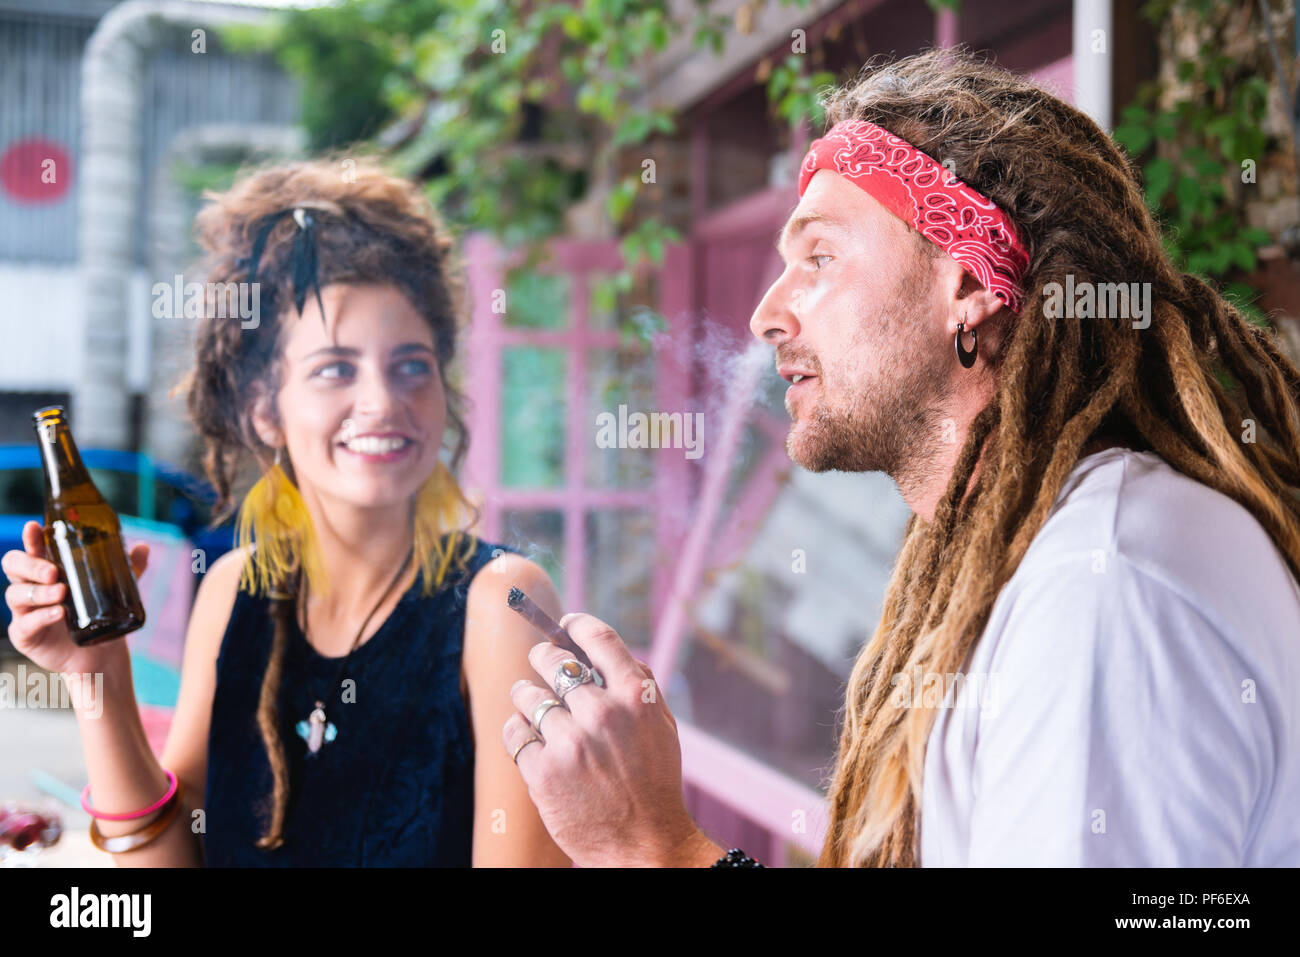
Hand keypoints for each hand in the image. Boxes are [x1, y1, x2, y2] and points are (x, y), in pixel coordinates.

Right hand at [3, 520, 148, 675]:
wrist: (99, 653)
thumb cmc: (98, 613)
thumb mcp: (115, 588)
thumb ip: (128, 568)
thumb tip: (143, 547)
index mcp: (46, 569)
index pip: (32, 549)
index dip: (31, 538)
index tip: (34, 527)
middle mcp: (30, 586)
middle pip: (13, 566)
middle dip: (31, 565)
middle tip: (53, 571)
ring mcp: (24, 611)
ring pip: (17, 594)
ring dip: (40, 592)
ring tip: (61, 593)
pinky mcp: (24, 635)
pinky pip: (25, 624)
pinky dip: (41, 617)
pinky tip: (58, 614)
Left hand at [502, 612, 716, 866]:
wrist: (645, 842)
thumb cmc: (654, 781)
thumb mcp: (661, 726)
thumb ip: (638, 684)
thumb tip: (602, 649)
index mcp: (635, 698)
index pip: (598, 638)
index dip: (577, 624)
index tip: (565, 624)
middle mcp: (601, 714)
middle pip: (554, 661)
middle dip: (542, 656)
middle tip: (540, 659)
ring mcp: (570, 743)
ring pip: (527, 696)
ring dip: (526, 696)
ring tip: (532, 706)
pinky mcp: (543, 772)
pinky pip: (514, 733)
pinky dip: (518, 733)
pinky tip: (529, 740)